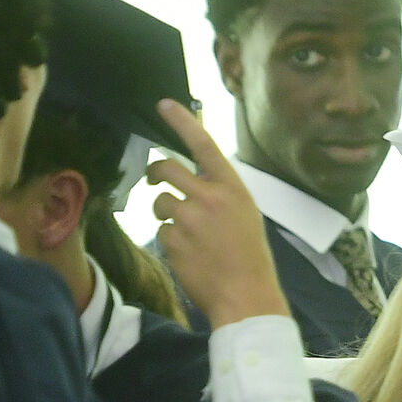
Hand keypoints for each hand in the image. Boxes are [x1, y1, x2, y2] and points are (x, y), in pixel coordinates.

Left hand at [147, 99, 289, 328]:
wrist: (246, 295)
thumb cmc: (249, 256)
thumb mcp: (245, 213)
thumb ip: (221, 193)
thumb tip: (196, 181)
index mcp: (231, 186)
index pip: (202, 144)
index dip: (181, 121)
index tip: (163, 105)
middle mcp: (208, 196)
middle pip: (166, 168)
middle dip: (154, 172)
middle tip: (152, 178)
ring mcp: (188, 218)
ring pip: (159, 202)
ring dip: (164, 213)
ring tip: (185, 233)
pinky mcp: (172, 241)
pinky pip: (161, 231)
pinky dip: (170, 240)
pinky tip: (188, 255)